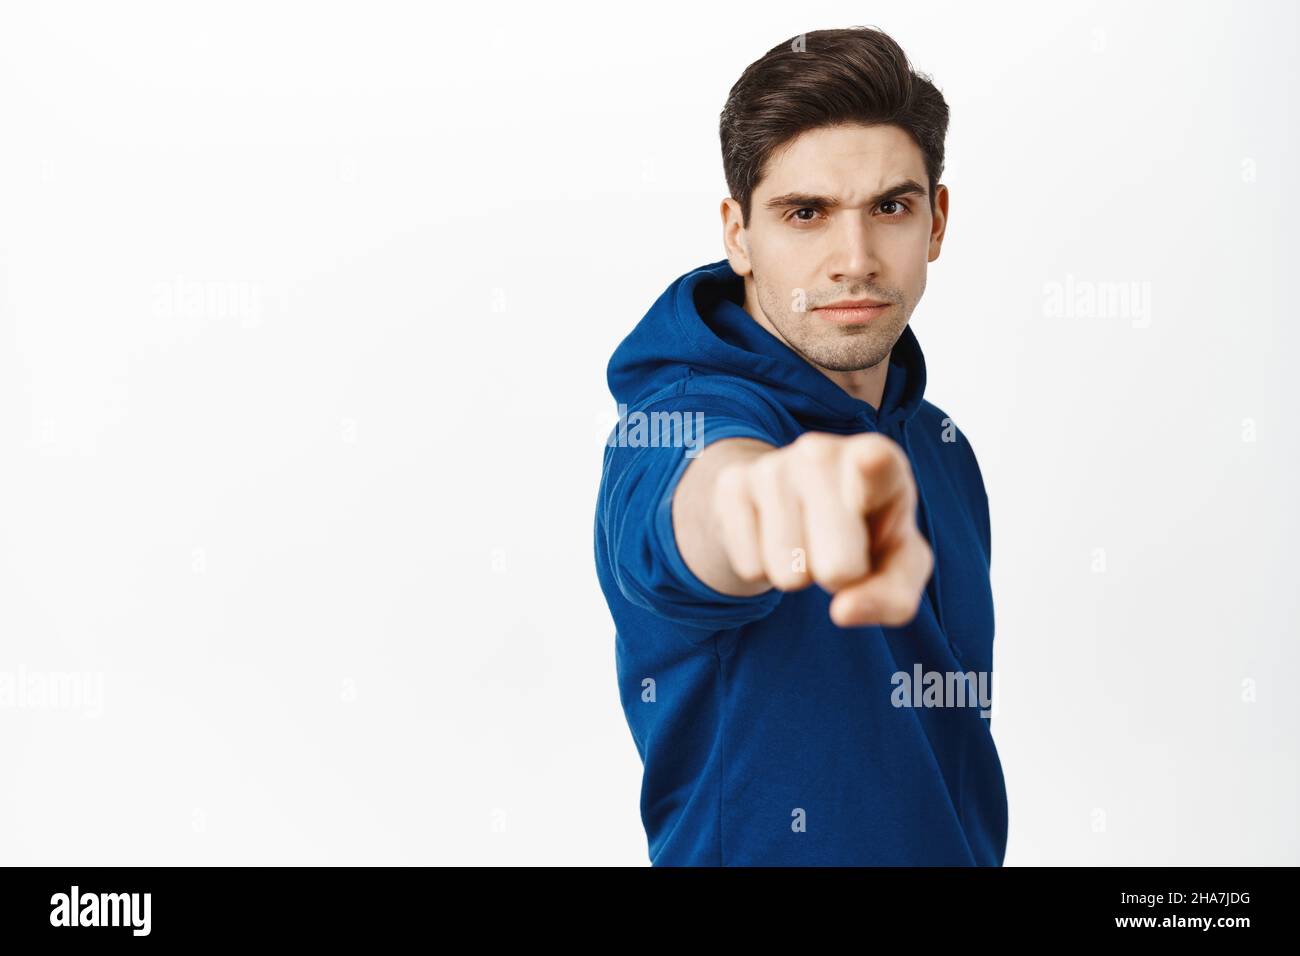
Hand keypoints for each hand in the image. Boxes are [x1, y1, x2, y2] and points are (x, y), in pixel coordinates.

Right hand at [710, 431, 933, 626]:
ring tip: (809, 539)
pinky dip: (766, 568)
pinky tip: (776, 535)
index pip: (877, 461)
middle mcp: (823, 452)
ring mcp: (772, 466)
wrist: (800, 500)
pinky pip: (751, 568)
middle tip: (842, 547)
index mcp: (880, 459)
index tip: (869, 461)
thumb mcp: (898, 564)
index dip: (872, 466)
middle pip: (838, 567)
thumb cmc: (867, 533)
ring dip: (801, 574)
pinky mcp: (732, 485)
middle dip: (841, 577)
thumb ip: (893, 595)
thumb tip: (843, 611)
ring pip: (788, 574)